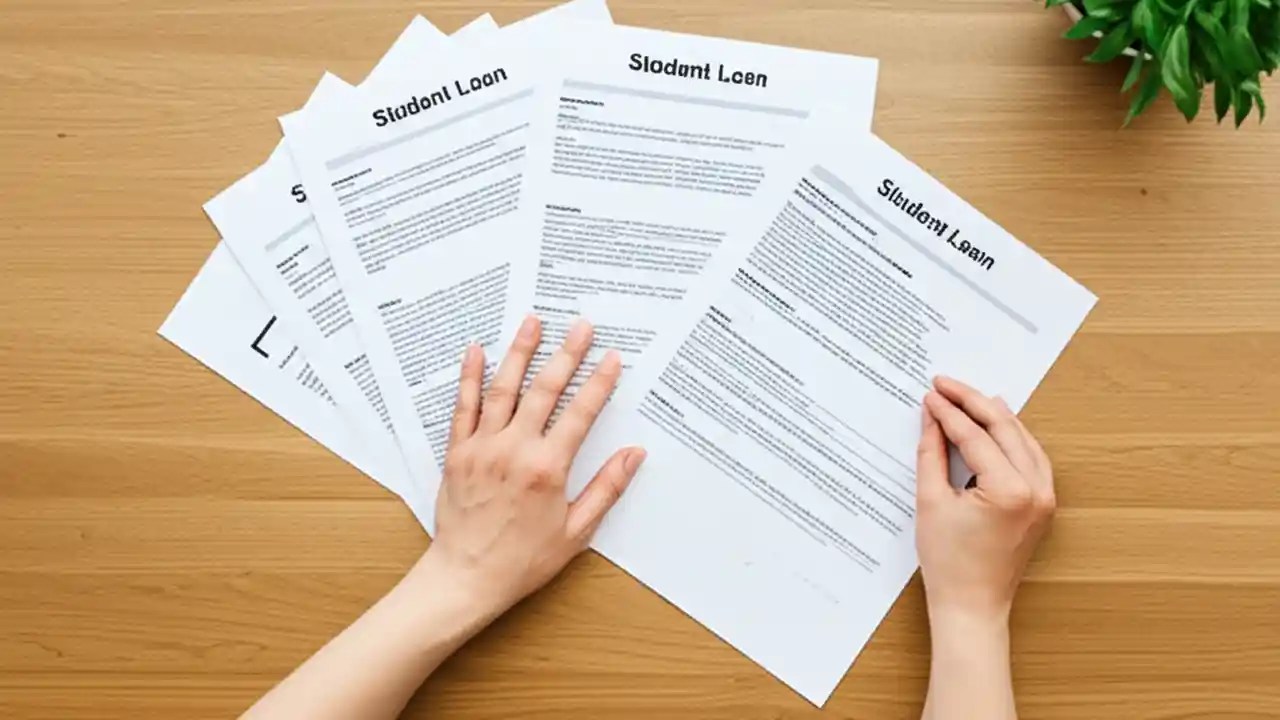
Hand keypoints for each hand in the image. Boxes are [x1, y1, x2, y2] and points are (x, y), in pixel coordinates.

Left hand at [422, 315, 646, 620]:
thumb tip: (634, 455)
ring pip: (504, 389)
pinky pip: (463, 407)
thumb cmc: (522, 561)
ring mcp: (482, 448)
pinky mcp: (457, 453)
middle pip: (545, 390)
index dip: (599, 382)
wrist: (465, 579)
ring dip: (520, 352)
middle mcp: (515, 450)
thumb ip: (606, 488)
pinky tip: (477, 351)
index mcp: (548, 468)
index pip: (581, 413)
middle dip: (566, 354)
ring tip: (532, 322)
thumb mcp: (576, 531)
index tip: (613, 357)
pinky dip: (470, 377)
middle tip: (580, 325)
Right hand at [915, 375, 1055, 624]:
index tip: (930, 394)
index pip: (975, 436)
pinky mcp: (1042, 504)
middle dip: (972, 403)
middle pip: (1004, 429)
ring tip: (967, 396)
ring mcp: (1044, 497)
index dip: (949, 412)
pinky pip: (1030, 457)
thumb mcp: (931, 502)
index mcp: (1010, 490)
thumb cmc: (950, 564)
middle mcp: (1036, 490)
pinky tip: (995, 424)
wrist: (971, 606)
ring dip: (994, 416)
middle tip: (945, 385)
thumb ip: (932, 453)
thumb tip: (932, 417)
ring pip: (1022, 439)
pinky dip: (1011, 438)